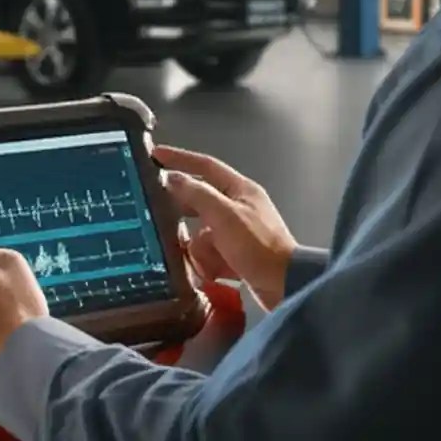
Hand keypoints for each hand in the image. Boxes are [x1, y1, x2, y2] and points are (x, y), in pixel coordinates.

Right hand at [154, 146, 296, 310]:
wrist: (285, 286)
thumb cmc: (258, 246)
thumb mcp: (224, 216)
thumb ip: (197, 194)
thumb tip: (171, 177)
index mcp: (240, 190)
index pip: (205, 166)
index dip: (180, 158)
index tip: (155, 154)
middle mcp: (237, 207)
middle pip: (199, 203)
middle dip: (184, 219)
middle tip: (162, 222)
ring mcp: (236, 233)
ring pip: (201, 234)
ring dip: (200, 250)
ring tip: (205, 262)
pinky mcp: (235, 256)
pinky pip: (209, 255)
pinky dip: (209, 265)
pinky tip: (213, 275)